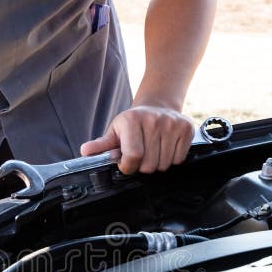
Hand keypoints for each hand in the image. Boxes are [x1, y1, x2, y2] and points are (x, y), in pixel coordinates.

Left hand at [80, 105, 194, 174]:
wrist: (158, 105)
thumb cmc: (133, 123)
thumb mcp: (115, 131)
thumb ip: (101, 144)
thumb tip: (85, 151)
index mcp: (131, 120)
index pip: (133, 157)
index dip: (128, 166)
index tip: (127, 163)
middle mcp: (153, 120)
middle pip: (149, 165)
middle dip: (143, 166)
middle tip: (141, 154)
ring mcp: (172, 124)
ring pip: (164, 165)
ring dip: (157, 164)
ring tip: (153, 150)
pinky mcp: (186, 128)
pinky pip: (179, 159)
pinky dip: (171, 159)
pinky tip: (165, 148)